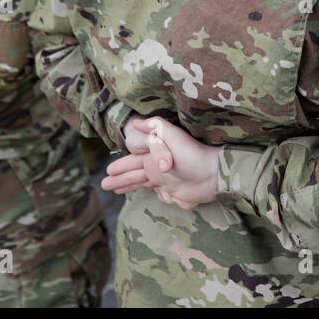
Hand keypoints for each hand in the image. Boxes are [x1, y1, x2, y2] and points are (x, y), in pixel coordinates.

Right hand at [102, 117, 219, 210]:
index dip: (121, 166)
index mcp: (155, 156)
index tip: (108, 170)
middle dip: (120, 179)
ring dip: (129, 187)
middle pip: (135, 174)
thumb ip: (155, 127)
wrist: (214, 175)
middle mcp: (159, 168)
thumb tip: (135, 122)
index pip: (133, 162)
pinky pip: (161, 196)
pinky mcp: (176, 192)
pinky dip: (156, 196)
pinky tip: (153, 195)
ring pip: (144, 184)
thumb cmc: (192, 155)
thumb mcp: (173, 136)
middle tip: (104, 184)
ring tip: (115, 191)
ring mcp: (167, 180)